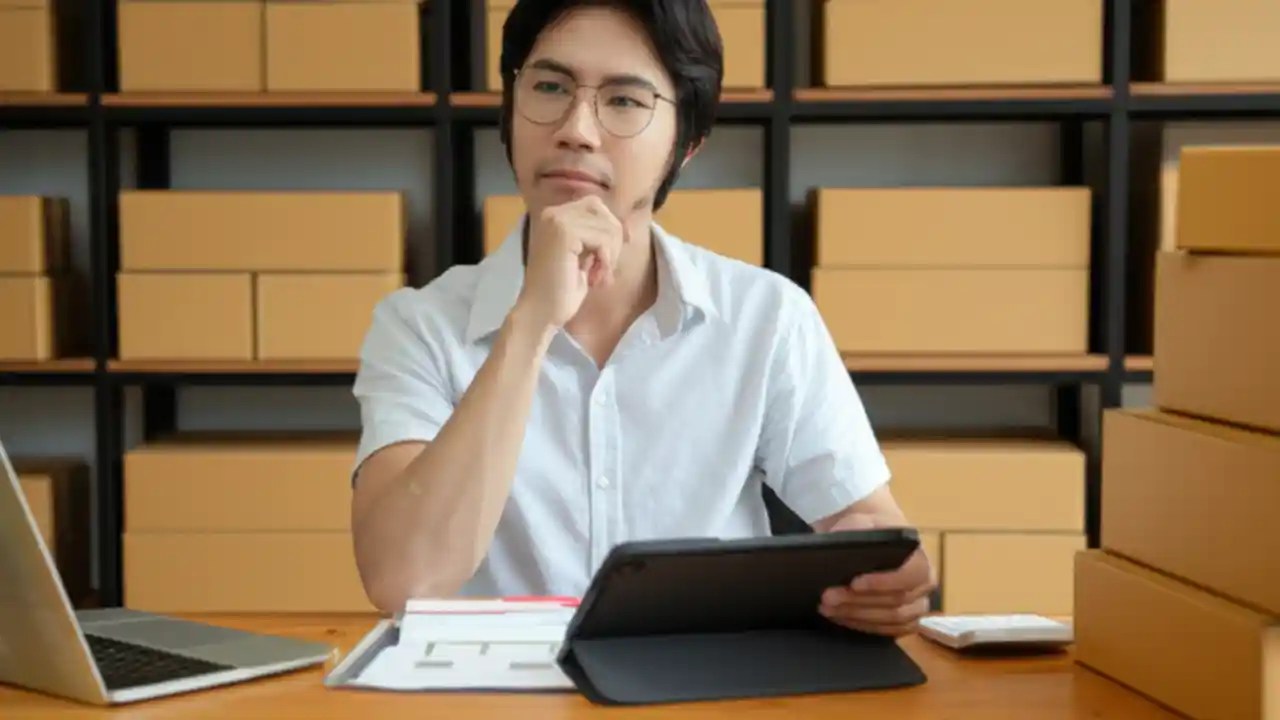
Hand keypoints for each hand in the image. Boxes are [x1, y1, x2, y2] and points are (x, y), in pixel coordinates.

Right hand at [514, 195, 626, 330]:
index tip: (613, 255)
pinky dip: (605, 260)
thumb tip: (627, 227)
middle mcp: (553, 212)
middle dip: (612, 239)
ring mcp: (557, 220)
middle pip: (602, 210)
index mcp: (554, 216)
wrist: (540, 312)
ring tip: (597, 276)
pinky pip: (603, 239)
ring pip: (606, 226)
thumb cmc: (561, 291)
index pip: (595, 205)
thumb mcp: (585, 257)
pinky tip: (593, 277)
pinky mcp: (564, 232)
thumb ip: (598, 238)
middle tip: (603, 269)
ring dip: (610, 254)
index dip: (611, 226)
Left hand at [818, 513, 936, 636]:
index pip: (909, 575)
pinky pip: (886, 630)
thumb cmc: (869, 528)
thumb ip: (856, 532)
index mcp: (921, 558)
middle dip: (858, 602)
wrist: (872, 535)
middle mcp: (925, 585)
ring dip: (856, 615)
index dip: (882, 582)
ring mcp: (918, 606)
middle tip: (828, 597)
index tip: (853, 583)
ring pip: (890, 619)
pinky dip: (860, 624)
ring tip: (827, 608)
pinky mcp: (905, 621)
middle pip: (895, 602)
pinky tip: (838, 616)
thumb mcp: (862, 521)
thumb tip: (841, 550)